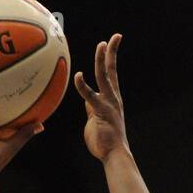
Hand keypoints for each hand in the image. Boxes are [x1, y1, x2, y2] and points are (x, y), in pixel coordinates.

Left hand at [74, 34, 128, 161]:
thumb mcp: (95, 121)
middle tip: (114, 37)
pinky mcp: (101, 112)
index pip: (111, 74)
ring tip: (101, 45)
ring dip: (102, 60)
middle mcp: (113, 98)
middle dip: (112, 53)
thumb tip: (87, 101)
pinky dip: (83, 86)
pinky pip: (90, 96)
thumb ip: (91, 109)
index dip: (110, 59)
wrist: (114, 155)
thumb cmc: (104, 142)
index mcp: (112, 99)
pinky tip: (78, 76)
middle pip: (112, 71)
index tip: (111, 44)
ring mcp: (109, 104)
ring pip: (105, 77)